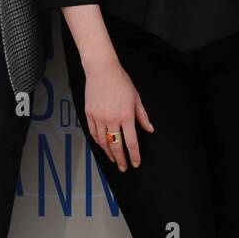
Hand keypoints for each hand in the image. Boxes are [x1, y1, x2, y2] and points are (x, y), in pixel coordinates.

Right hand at [83, 57, 153, 171]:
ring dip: (108, 152)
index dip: (134, 155)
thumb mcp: (136, 98)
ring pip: (103, 142)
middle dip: (121, 159)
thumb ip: (142, 116)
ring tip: (113, 158)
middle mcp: (112, 119)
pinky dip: (98, 141)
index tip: (135, 163)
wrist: (102, 70)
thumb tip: (149, 129)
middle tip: (124, 167)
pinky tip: (102, 145)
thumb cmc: (121, 81)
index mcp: (126, 115)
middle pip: (116, 145)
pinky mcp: (89, 114)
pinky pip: (93, 132)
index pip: (131, 141)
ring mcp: (99, 117)